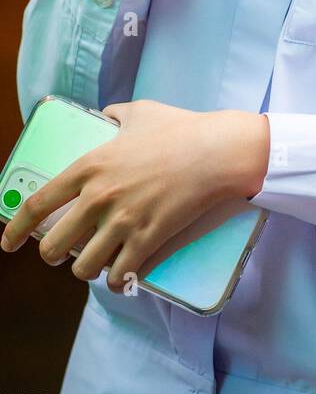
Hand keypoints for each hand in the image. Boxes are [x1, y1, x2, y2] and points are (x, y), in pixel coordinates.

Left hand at [0, 101, 269, 293]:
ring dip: (85, 269)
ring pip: (83, 267)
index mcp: (90, 166)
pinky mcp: (148, 239)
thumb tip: (105, 115)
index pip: (38, 204)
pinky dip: (117, 281)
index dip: (16, 229)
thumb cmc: (179, 128)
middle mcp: (99, 198)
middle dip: (53, 255)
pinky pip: (119, 275)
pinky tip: (120, 277)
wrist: (216, 151)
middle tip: (62, 253)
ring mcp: (123, 222)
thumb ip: (115, 115)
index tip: (8, 242)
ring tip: (93, 264)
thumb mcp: (139, 112)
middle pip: (54, 246)